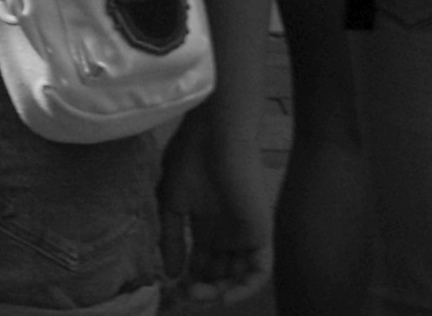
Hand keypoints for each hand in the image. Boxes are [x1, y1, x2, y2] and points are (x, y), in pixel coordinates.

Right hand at [159, 110, 270, 302]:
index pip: (203, 263)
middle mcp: (228, 234)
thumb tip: (170, 273)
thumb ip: (172, 238)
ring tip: (200, 295)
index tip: (172, 288)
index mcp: (207, 225)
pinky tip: (225, 295)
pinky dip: (245, 286)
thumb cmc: (189, 159)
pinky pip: (259, 270)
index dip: (189, 278)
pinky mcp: (261, 233)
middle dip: (203, 288)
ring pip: (239, 275)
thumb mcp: (170, 202)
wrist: (215, 136)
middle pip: (221, 273)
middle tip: (186, 295)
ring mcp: (245, 234)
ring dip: (222, 292)